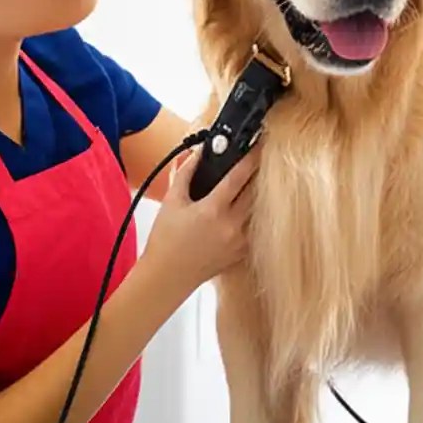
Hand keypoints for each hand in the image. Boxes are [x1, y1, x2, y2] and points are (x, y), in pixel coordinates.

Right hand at [141, 145, 258, 291]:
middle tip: (256, 161)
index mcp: (213, 210)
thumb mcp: (172, 202)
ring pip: (257, 210)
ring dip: (255, 195)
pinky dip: (250, 215)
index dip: (250, 158)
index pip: (239, 177)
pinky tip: (241, 210)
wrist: (167, 277)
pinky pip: (253, 227)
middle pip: (256, 192)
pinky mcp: (242, 253)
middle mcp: (231, 226)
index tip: (257, 146)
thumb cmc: (165, 240)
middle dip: (256, 174)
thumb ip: (185, 173)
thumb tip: (195, 153)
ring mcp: (240, 242)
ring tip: (249, 185)